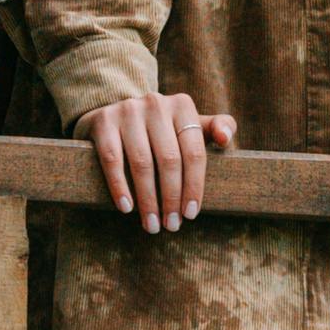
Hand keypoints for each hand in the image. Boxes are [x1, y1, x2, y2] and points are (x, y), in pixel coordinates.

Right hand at [83, 86, 232, 230]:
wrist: (113, 112)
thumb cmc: (160, 128)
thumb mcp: (188, 124)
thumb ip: (215, 127)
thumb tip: (225, 139)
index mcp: (182, 106)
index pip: (194, 152)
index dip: (194, 186)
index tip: (191, 214)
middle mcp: (156, 104)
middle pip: (169, 160)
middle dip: (171, 198)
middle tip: (171, 225)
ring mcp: (128, 110)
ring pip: (142, 163)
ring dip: (148, 200)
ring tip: (151, 224)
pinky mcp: (104, 121)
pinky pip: (112, 159)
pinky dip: (119, 186)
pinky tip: (126, 208)